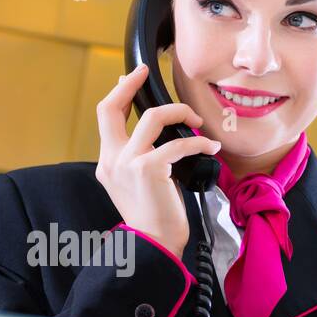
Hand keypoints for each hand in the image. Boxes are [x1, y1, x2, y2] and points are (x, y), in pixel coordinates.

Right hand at [93, 62, 220, 255]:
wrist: (155, 244)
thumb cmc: (155, 217)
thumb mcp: (138, 184)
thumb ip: (140, 158)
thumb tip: (159, 132)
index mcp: (108, 163)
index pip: (105, 118)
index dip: (118, 94)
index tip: (131, 78)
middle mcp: (112, 160)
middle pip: (111, 109)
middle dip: (130, 85)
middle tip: (147, 72)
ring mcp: (128, 164)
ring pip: (152, 118)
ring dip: (179, 113)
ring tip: (198, 124)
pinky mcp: (149, 169)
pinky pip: (178, 143)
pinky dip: (199, 144)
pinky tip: (211, 150)